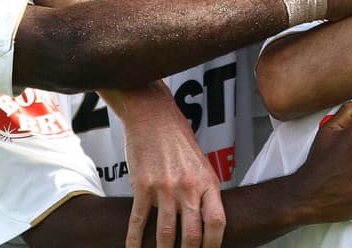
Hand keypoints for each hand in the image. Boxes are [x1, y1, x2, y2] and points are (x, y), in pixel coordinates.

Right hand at [119, 89, 225, 247]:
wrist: (153, 116)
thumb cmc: (178, 138)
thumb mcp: (202, 163)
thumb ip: (205, 191)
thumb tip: (207, 220)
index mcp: (207, 182)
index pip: (217, 223)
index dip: (213, 245)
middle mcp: (188, 187)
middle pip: (192, 235)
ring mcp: (165, 188)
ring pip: (166, 234)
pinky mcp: (142, 186)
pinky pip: (139, 221)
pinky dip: (134, 241)